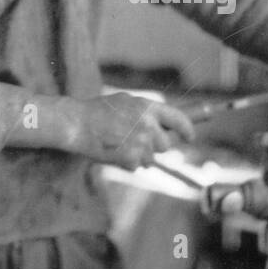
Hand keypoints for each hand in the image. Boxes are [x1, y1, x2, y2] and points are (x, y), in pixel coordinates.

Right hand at [72, 92, 194, 169]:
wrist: (76, 123)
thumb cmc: (97, 112)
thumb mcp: (125, 102)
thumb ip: (145, 111)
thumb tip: (163, 123)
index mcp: (148, 107)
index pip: (178, 118)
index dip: (187, 129)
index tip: (190, 137)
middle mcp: (148, 124)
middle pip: (165, 146)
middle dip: (154, 148)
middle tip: (136, 143)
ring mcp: (140, 142)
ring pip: (150, 159)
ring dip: (138, 157)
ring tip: (119, 145)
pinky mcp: (131, 158)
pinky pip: (135, 167)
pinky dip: (126, 163)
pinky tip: (113, 152)